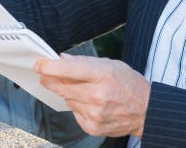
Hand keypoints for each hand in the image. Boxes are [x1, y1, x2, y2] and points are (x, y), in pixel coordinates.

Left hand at [35, 54, 150, 137]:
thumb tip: (62, 58)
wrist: (147, 110)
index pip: (69, 70)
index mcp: (102, 75)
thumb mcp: (110, 64)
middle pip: (62, 87)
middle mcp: (97, 95)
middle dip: (50, 80)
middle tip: (44, 75)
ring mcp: (95, 113)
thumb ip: (84, 61)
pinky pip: (75, 113)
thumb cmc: (129, 84)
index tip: (39, 64)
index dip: (50, 67)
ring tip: (80, 88)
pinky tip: (88, 102)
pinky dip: (77, 105)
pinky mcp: (93, 126)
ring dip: (67, 92)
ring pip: (68, 100)